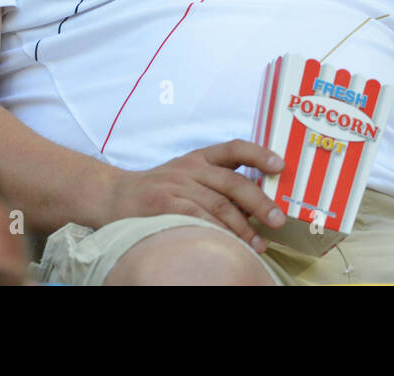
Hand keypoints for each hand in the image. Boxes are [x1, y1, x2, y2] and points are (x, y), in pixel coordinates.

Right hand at [102, 139, 286, 252]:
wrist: (111, 196)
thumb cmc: (158, 191)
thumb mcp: (187, 177)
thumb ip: (217, 186)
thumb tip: (257, 207)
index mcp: (200, 157)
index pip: (234, 147)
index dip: (260, 154)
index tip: (282, 165)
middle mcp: (190, 168)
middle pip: (232, 182)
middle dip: (259, 202)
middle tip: (277, 220)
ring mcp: (176, 185)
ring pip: (217, 205)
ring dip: (241, 227)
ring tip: (257, 244)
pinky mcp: (162, 205)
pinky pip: (195, 218)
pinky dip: (214, 231)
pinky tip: (227, 244)